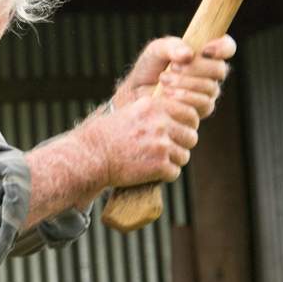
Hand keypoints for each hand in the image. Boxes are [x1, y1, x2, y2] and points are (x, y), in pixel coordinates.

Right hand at [82, 87, 199, 187]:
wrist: (91, 157)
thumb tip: (180, 117)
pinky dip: (165, 175)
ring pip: (184, 155)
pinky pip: (174, 172)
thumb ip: (155, 112)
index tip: (178, 132)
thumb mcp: (131, 112)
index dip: (187, 125)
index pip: (190, 113)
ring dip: (173, 161)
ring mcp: (161, 144)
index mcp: (154, 106)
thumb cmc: (106, 135)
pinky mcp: (159, 165)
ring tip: (156, 162)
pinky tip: (151, 172)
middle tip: (167, 150)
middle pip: (191, 136)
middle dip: (182, 144)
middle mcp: (160, 123)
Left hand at [112, 34, 235, 118]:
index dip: (223, 47)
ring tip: (164, 80)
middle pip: (219, 70)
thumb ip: (171, 46)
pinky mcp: (200, 111)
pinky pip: (204, 104)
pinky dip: (184, 98)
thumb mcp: (155, 51)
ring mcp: (207, 94)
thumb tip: (189, 54)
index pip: (227, 47)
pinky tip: (167, 95)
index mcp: (205, 54)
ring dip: (186, 83)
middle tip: (173, 67)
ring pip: (211, 88)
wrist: (135, 95)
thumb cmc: (148, 69)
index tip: (206, 50)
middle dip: (196, 68)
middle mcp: (210, 74)